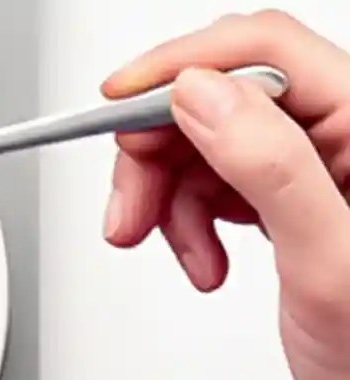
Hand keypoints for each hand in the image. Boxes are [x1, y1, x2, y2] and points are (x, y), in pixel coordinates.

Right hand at [100, 10, 349, 379]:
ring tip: (170, 251)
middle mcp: (344, 137)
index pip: (264, 53)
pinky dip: (185, 220)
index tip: (116, 106)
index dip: (181, 67)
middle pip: (219, 96)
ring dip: (165, 194)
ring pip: (204, 141)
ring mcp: (316, 170)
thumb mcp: (328, 264)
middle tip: (129, 211)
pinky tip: (201, 261)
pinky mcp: (289, 203)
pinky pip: (212, 183)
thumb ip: (269, 167)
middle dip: (157, 150)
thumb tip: (200, 95)